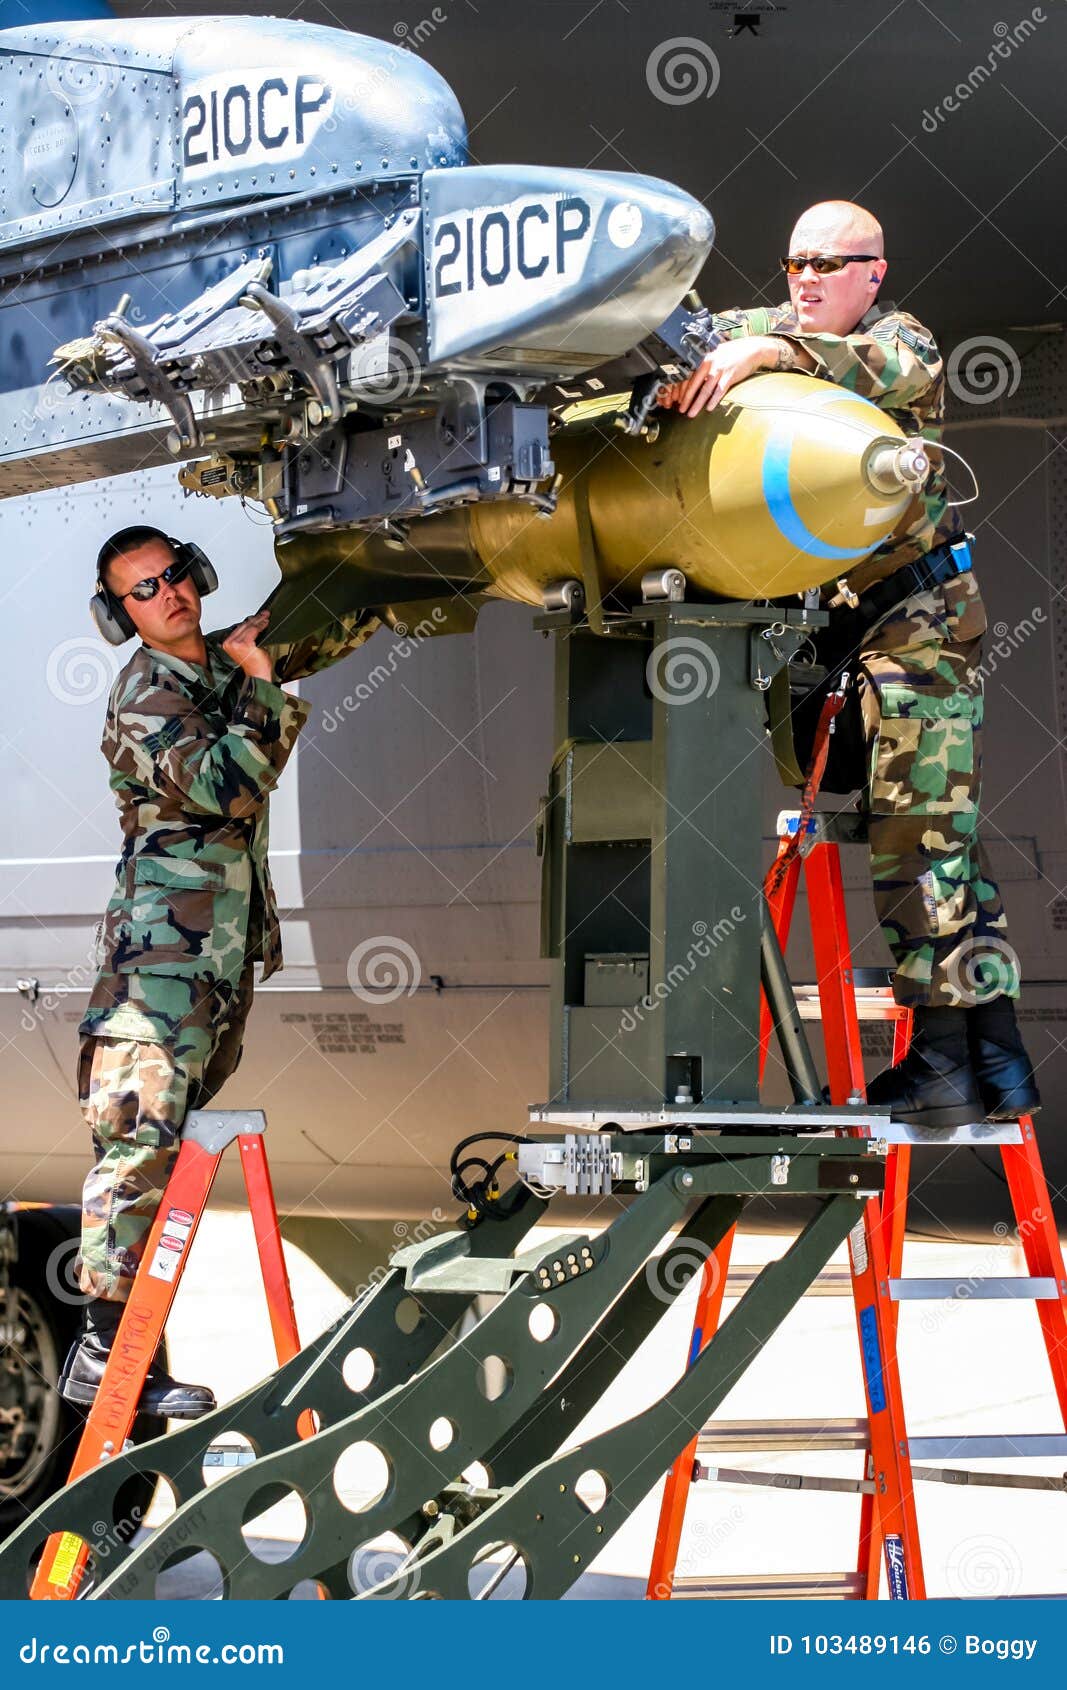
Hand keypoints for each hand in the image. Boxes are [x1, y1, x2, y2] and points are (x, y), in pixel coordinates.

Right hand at [223, 610, 272, 681]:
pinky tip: (265, 623)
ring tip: (266, 617)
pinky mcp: (245, 644)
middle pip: (244, 625)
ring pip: (249, 626)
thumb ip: (247, 637)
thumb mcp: (249, 648)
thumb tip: (254, 625)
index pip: (239, 627)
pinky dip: (261, 625)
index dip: (250, 620)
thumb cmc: (254, 665)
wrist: (257, 675)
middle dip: (255, 618)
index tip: (258, 616)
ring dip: (259, 620)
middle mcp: (230, 643)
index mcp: (227, 643)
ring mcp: (236, 643)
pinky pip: (254, 630)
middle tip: (264, 614)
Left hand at [669, 338, 783, 416]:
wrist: (753, 349)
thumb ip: (704, 364)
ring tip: (691, 413)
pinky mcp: (730, 376)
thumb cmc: (733, 353)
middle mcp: (710, 362)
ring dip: (697, 403)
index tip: (675, 399)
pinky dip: (713, 400)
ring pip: (705, 389)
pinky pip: (719, 390)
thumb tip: (693, 378)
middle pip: (694, 383)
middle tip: (680, 410)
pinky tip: (708, 408)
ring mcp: (720, 369)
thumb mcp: (715, 354)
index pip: (687, 374)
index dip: (680, 388)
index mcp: (704, 357)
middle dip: (685, 398)